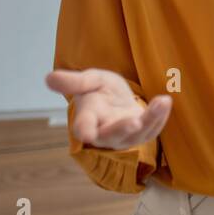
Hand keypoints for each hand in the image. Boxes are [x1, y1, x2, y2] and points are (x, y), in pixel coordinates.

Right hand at [45, 68, 170, 150]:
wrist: (117, 99)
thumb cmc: (99, 90)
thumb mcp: (89, 80)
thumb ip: (73, 81)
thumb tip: (49, 78)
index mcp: (87, 118)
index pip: (83, 127)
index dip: (83, 129)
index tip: (85, 132)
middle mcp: (104, 132)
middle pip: (112, 136)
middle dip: (123, 130)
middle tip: (134, 122)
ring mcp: (124, 136)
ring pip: (137, 135)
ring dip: (151, 119)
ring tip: (162, 101)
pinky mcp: (142, 134)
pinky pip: (152, 130)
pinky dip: (160, 117)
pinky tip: (165, 101)